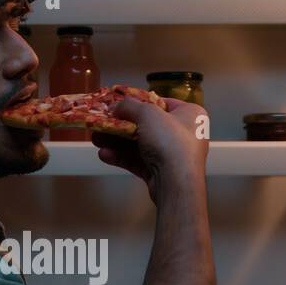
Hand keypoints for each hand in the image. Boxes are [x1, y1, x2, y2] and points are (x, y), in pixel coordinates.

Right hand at [91, 97, 208, 203]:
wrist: (176, 182)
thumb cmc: (169, 140)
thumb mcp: (147, 113)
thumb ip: (129, 106)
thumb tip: (115, 106)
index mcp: (189, 114)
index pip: (161, 103)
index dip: (139, 102)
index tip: (119, 104)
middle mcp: (183, 133)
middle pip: (146, 125)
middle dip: (120, 125)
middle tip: (101, 124)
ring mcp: (171, 155)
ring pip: (139, 144)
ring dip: (116, 141)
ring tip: (96, 140)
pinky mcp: (160, 172)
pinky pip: (138, 161)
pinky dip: (121, 157)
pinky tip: (104, 154)